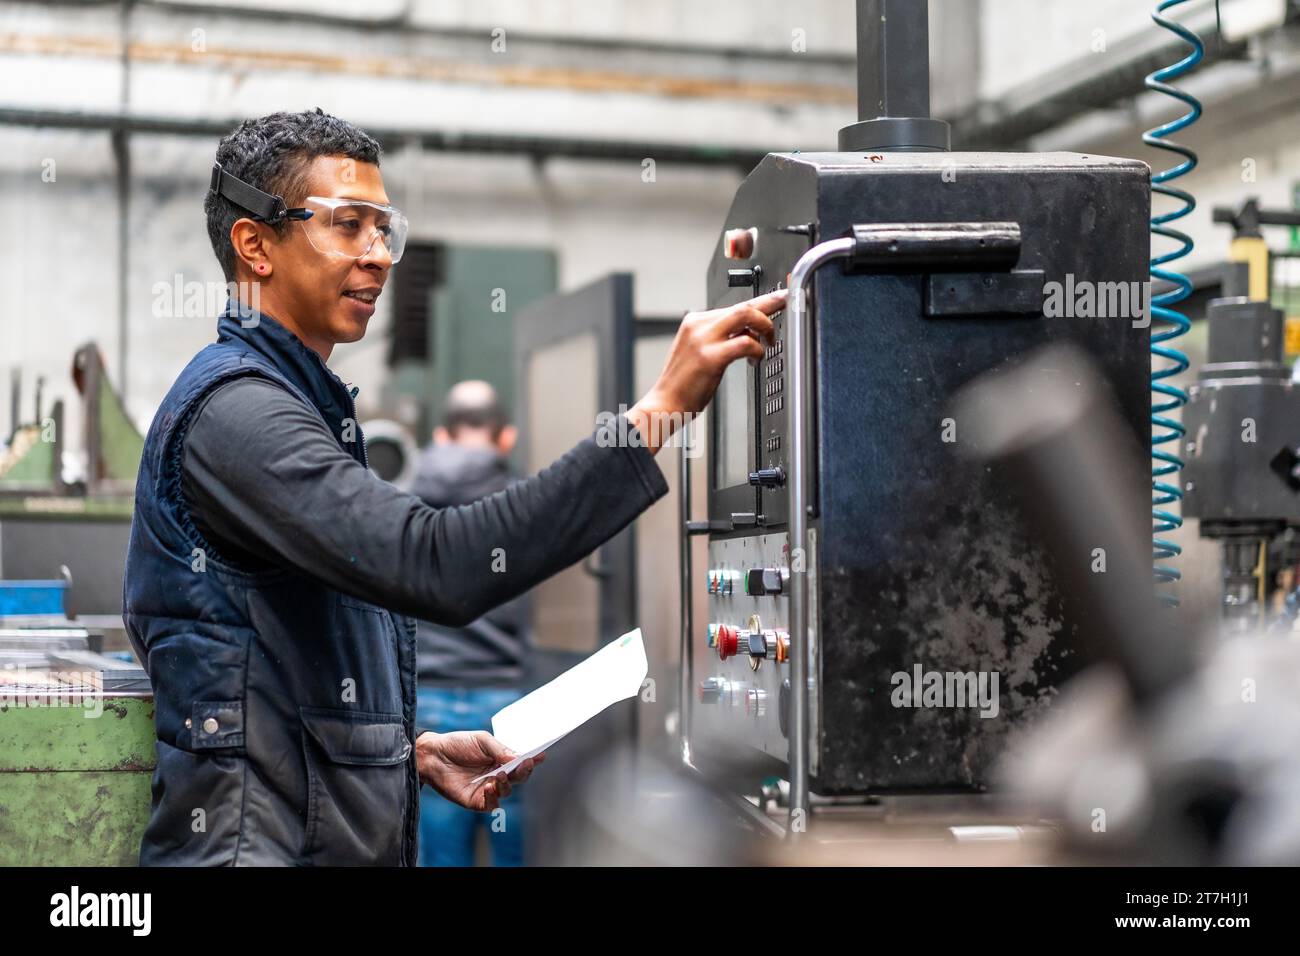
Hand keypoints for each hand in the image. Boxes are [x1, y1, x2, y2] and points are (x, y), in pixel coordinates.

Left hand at [415, 730, 543, 811]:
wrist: (433, 756)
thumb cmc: (457, 744)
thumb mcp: (482, 740)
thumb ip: (500, 750)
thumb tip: (519, 758)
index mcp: (501, 759)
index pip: (521, 762)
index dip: (533, 760)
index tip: (541, 755)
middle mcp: (497, 774)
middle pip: (518, 778)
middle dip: (524, 771)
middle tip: (525, 764)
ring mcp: (488, 788)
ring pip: (507, 791)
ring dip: (506, 784)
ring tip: (498, 774)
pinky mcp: (476, 801)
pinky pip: (491, 804)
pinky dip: (493, 797)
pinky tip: (489, 786)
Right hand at [626, 289, 785, 453]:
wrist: (665, 404)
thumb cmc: (684, 384)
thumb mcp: (701, 352)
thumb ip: (722, 338)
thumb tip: (749, 332)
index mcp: (695, 322)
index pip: (734, 305)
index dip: (761, 301)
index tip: (778, 298)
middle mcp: (699, 325)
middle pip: (744, 304)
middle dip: (770, 304)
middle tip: (785, 307)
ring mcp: (704, 340)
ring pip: (746, 315)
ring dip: (765, 326)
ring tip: (768, 341)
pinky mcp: (710, 357)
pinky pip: (744, 343)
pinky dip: (757, 349)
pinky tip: (756, 359)